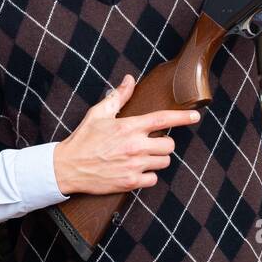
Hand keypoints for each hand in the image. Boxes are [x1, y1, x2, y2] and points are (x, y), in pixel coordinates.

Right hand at [54, 74, 200, 196]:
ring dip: (157, 160)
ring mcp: (133, 165)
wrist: (66, 167)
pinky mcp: (129, 182)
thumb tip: (130, 79)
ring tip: (141, 157)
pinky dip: (148, 176)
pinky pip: (153, 179)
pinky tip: (136, 171)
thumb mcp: (98, 113)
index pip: (163, 119)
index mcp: (129, 126)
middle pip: (169, 145)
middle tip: (150, 144)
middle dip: (163, 144)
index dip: (182, 117)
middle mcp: (134, 146)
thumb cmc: (83, 139)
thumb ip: (118, 96)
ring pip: (164, 162)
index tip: (196, 116)